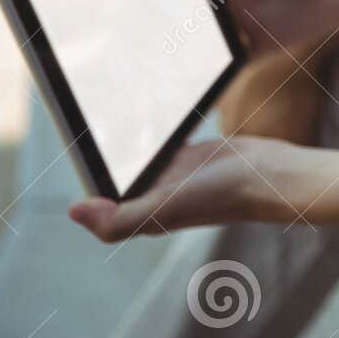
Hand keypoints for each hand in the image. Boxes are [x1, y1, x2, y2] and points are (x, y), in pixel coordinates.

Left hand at [69, 137, 338, 241]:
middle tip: (82, 125)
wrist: (268, 175)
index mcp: (142, 213)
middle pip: (115, 180)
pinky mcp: (187, 156)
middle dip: (98, 158)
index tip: (70, 150)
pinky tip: (141, 118)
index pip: (100, 201)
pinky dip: (146, 135)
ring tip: (104, 120)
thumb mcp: (164, 209)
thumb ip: (119, 219)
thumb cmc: (220, 196)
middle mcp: (154, 196)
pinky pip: (158, 145)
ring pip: (135, 160)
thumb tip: (74, 213)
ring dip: (121, 147)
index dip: (84, 182)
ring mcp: (171, 176)